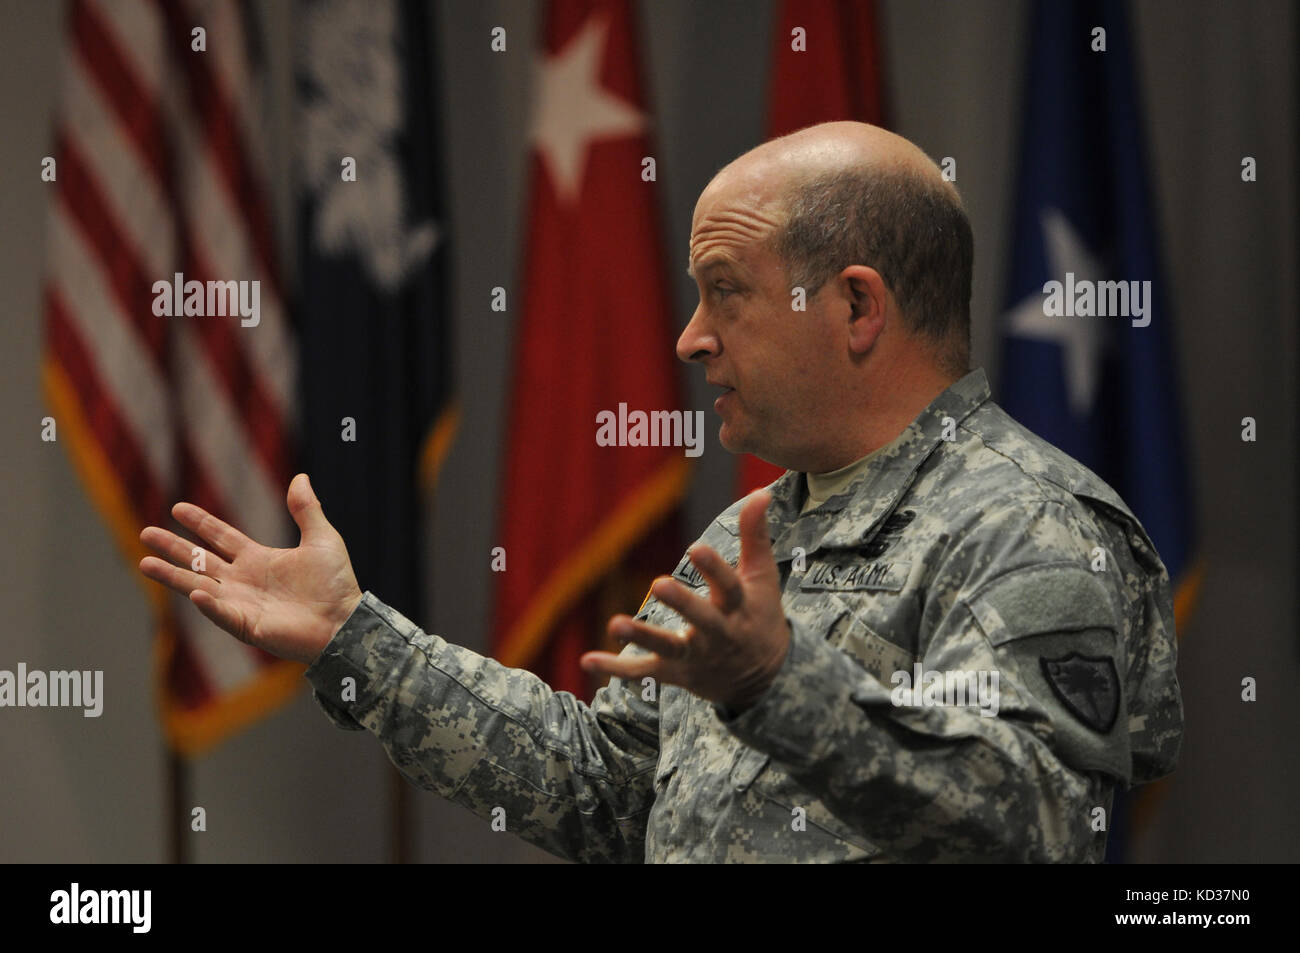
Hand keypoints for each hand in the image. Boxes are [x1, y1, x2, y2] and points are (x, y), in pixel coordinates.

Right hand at [138, 473, 362, 664]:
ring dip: (173, 576)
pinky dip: (209, 605)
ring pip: (199, 587)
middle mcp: (244, 581)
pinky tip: (195, 592)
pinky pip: (223, 614)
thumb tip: (301, 477)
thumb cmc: (336, 584)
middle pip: (201, 561)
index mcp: (259, 559)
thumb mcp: (322, 538)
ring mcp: (242, 604)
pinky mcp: (248, 626)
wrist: (346, 620)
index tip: (177, 507)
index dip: (200, 523)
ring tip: (144, 563)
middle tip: (145, 533)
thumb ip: (307, 509)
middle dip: (174, 547)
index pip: (221, 538)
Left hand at [581, 491, 790, 709]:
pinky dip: (617, 669)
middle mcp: (718, 634)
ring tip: (615, 624)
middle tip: (659, 584)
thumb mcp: (762, 577)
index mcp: (739, 607)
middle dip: (682, 604)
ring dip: (642, 637)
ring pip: (668, 649)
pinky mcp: (675, 673)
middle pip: (702, 620)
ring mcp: (696, 656)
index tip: (696, 548)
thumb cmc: (759, 617)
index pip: (729, 586)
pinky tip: (588, 660)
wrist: (765, 680)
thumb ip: (755, 535)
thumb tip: (759, 492)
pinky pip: (644, 672)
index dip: (714, 569)